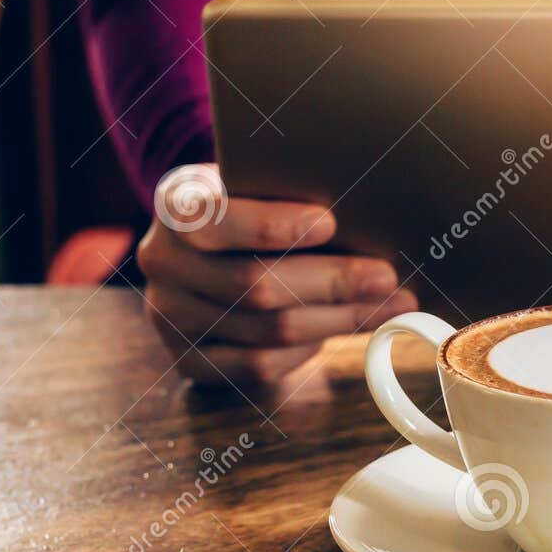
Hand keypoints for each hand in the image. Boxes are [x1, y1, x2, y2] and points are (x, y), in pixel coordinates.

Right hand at [136, 164, 416, 385]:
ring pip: (266, 330)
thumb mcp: (264, 186)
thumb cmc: (258, 209)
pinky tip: (344, 329)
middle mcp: (160, 259)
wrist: (218, 250)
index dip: (271, 225)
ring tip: (391, 305)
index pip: (214, 218)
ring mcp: (169, 315)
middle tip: (386, 277)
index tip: (329, 223)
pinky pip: (258, 365)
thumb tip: (373, 216)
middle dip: (332, 282)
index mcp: (175, 202)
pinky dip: (308, 350)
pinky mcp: (188, 360)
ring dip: (338, 320)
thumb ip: (296, 193)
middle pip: (253, 284)